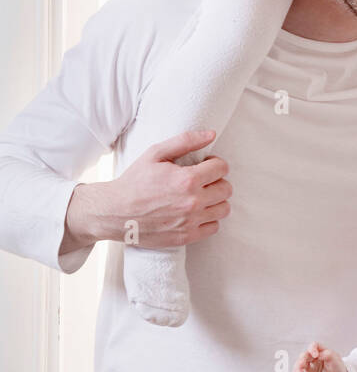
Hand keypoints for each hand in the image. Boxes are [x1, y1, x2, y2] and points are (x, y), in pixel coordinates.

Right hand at [63, 130, 231, 251]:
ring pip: (223, 209)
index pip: (222, 168)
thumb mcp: (155, 153)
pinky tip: (196, 212)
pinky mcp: (186, 237)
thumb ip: (185, 141)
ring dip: (216, 200)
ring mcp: (190, 222)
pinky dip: (209, 219)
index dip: (215, 163)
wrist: (114, 212)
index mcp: (188, 179)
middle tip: (203, 180)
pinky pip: (213, 227)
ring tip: (201, 196)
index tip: (205, 165)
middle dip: (217, 181)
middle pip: (226, 189)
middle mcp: (193, 202)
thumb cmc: (134, 180)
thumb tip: (211, 134)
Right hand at [292, 341, 349, 371]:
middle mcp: (313, 357)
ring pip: (299, 365)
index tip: (316, 355)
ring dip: (297, 369)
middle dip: (302, 359)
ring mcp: (309, 366)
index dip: (312, 348)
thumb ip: (329, 355)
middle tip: (302, 365)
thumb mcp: (336, 362)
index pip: (314, 345)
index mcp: (321, 351)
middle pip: (304, 355)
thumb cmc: (338, 369)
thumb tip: (319, 354)